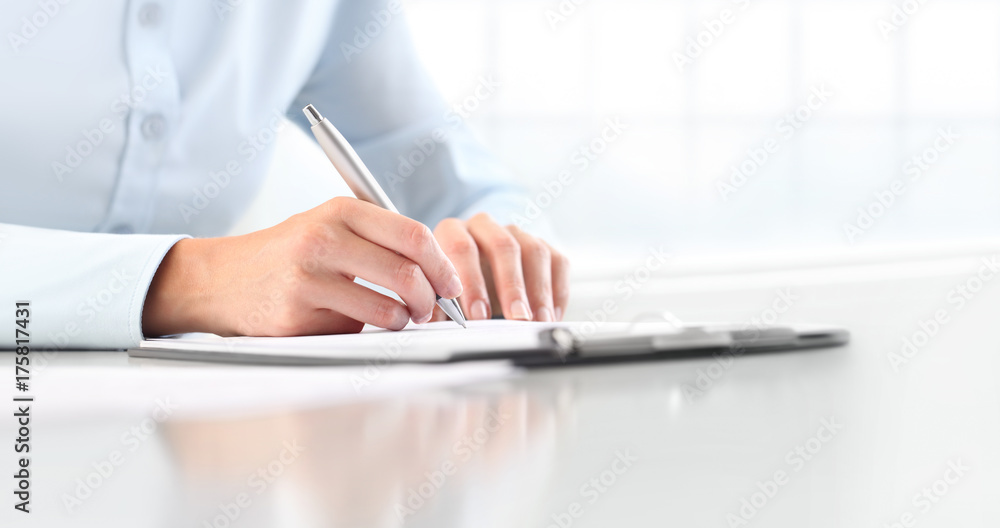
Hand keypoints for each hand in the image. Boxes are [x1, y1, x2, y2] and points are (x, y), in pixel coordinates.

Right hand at [142, 197, 462, 336]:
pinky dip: (367, 332)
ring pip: (387, 308)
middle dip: (431, 299)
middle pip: (408, 273)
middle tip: (432, 309)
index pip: (414, 236)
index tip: (451, 284)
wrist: (223, 279)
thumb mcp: (330, 227)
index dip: (443, 265)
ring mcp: (308, 276)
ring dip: (403, 321)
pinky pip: (355, 329)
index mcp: (340, 211)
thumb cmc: (289, 254)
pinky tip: (356, 322)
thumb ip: (379, 239)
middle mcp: (324, 238)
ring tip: (398, 318)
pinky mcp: (296, 314)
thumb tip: (440, 271)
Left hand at [432, 213, 569, 322]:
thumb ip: (438, 306)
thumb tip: (435, 323)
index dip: (471, 282)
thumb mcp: (440, 294)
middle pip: (503, 247)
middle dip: (511, 286)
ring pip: (534, 252)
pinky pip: (557, 263)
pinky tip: (550, 316)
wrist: (478, 274)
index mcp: (454, 231)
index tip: (478, 315)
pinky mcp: (544, 246)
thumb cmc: (454, 287)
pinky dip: (556, 292)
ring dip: (538, 290)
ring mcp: (518, 233)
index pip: (462, 248)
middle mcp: (486, 226)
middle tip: (515, 318)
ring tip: (537, 320)